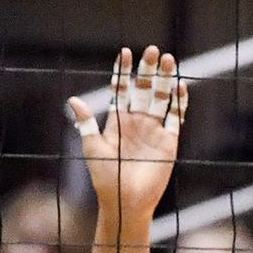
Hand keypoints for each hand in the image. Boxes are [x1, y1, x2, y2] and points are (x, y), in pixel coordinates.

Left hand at [68, 48, 187, 221]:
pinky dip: (179, 102)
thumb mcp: (92, 148)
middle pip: (144, 89)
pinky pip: (175, 117)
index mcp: (117, 121)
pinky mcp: (169, 141)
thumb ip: (86, 123)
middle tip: (151, 50)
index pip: (121, 90)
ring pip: (161, 98)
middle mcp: (137, 122)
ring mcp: (154, 130)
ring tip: (168, 59)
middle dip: (147, 70)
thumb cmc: (106, 178)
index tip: (125, 53)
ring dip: (164, 80)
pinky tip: (180, 87)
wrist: (126, 202)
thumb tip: (73, 100)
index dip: (123, 72)